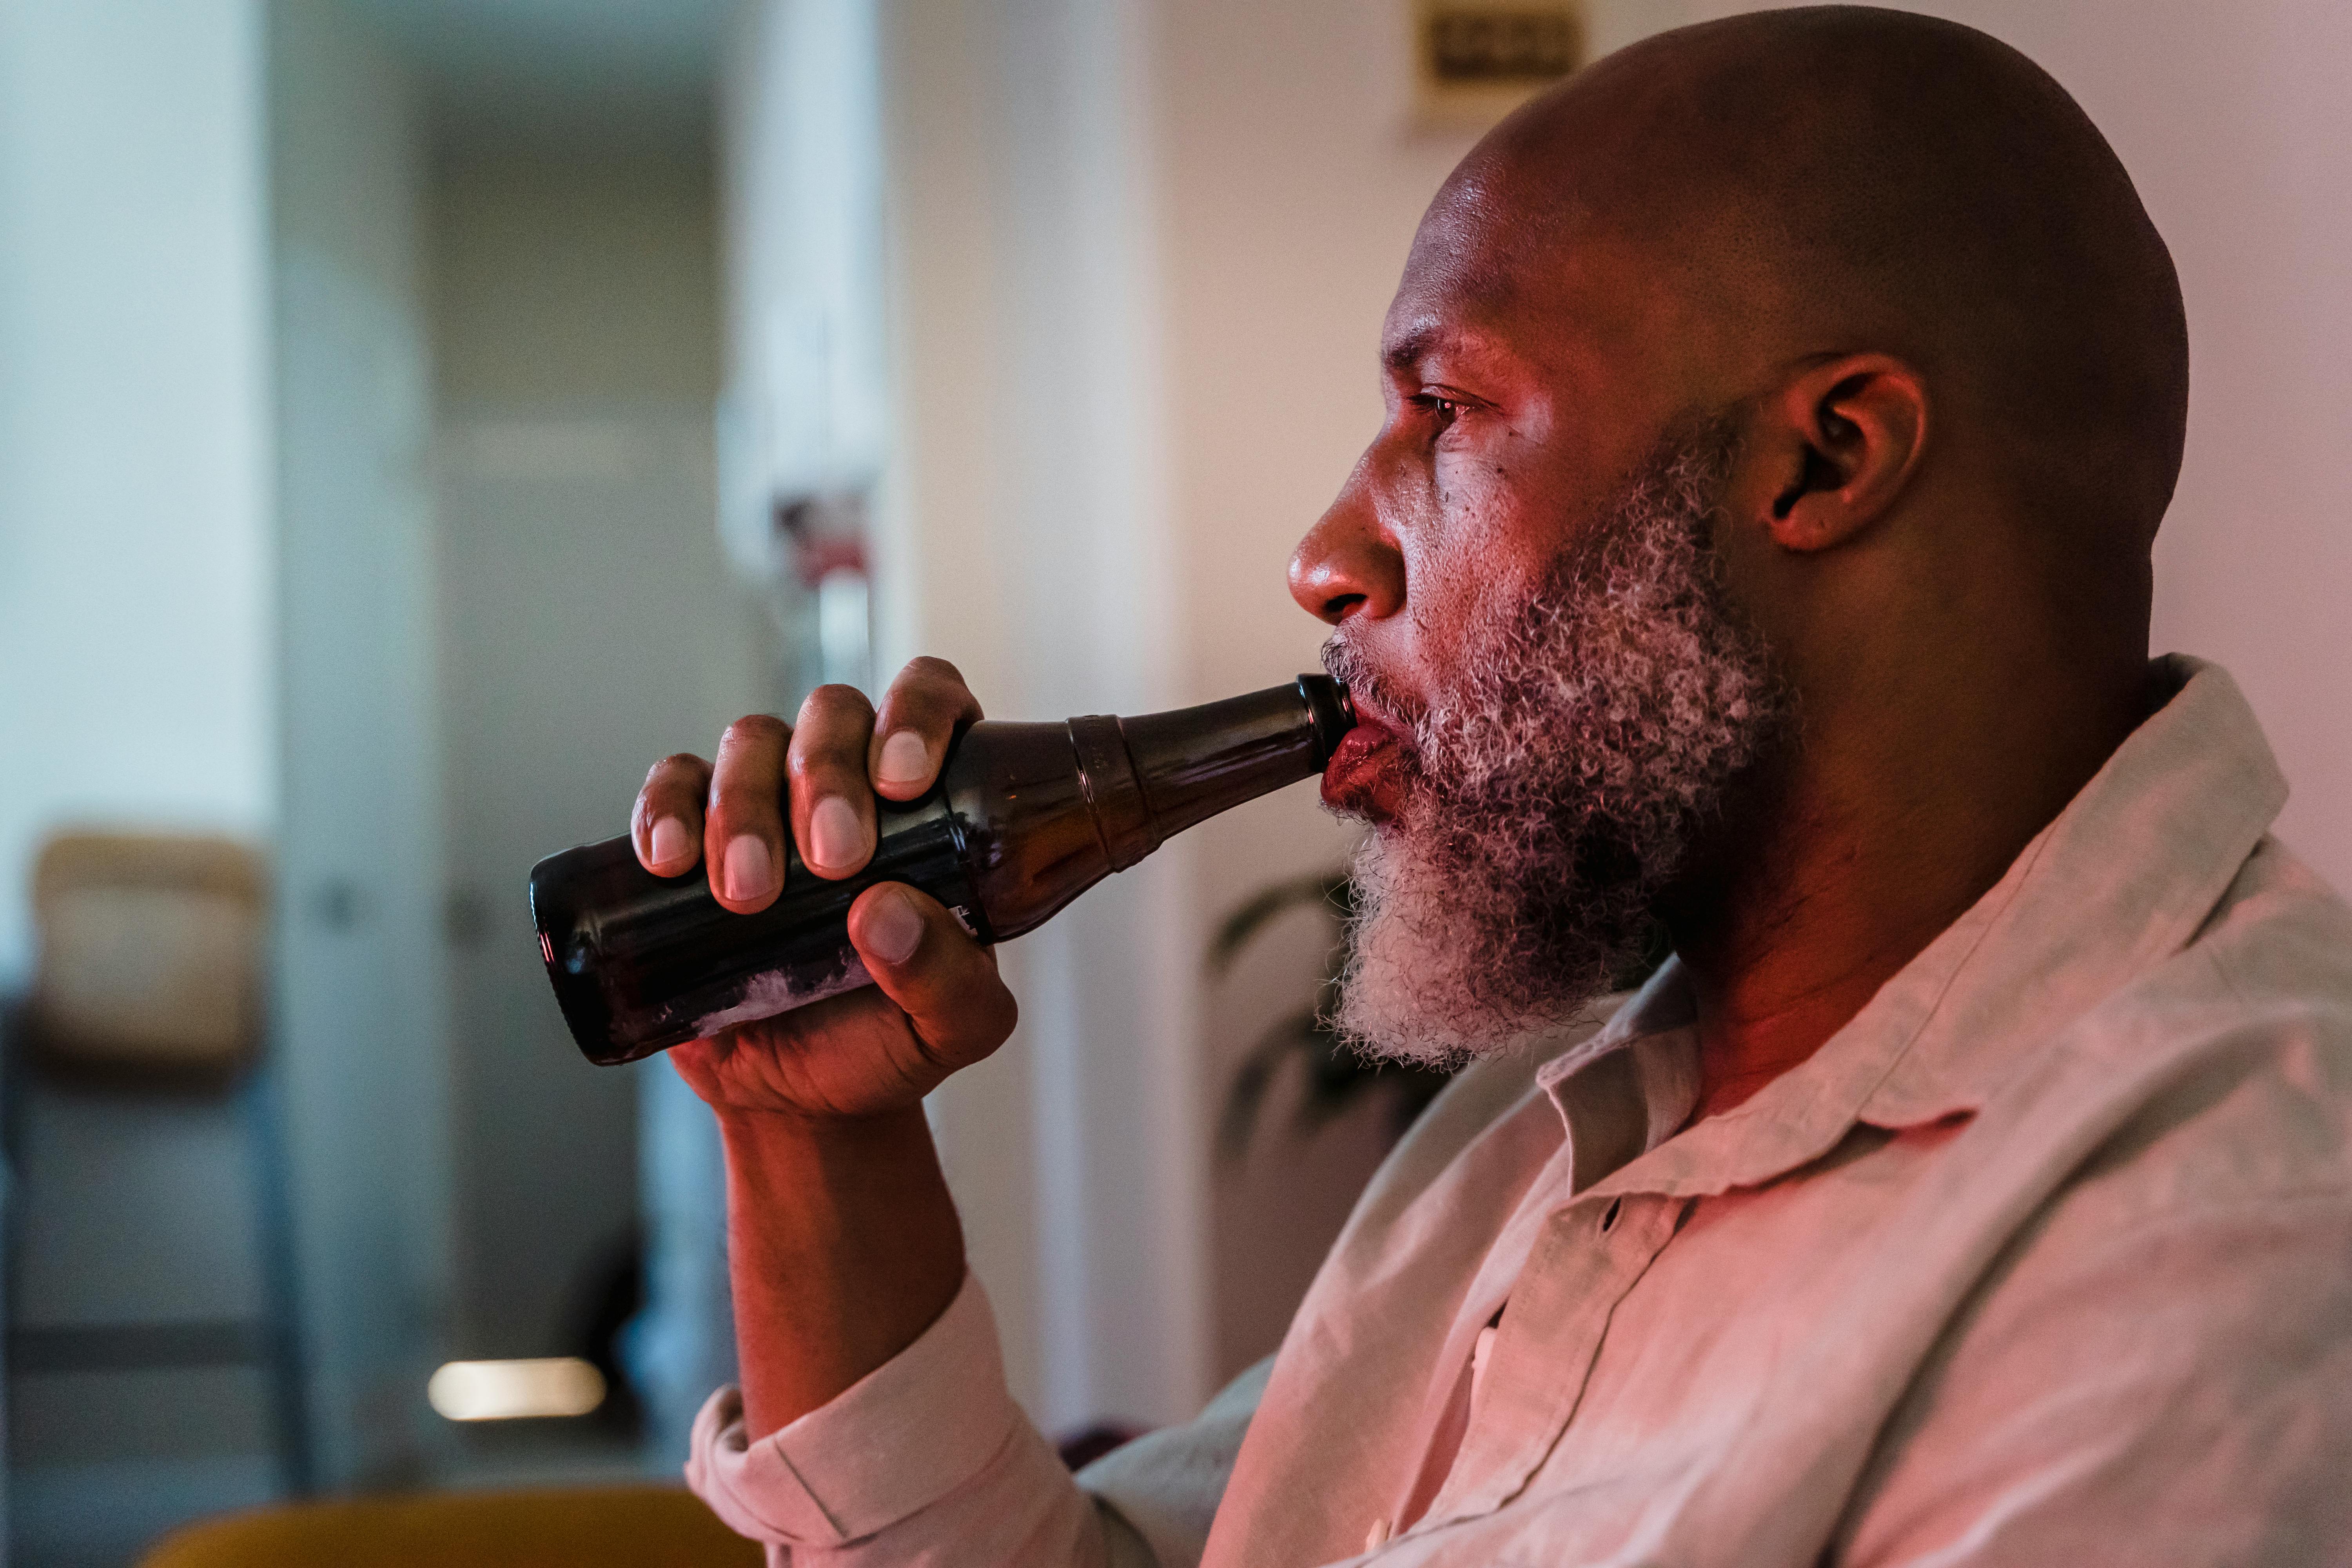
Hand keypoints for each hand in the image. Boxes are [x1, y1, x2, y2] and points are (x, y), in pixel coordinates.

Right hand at [628, 657, 1017, 1122]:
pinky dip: (665, 810)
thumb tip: (885, 912)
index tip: (903, 781)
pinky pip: (672, 784)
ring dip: (745, 804)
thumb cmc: (887, 1043)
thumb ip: (952, 981)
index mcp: (930, 803)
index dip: (916, 714)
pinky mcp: (694, 836)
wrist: (799, 1101)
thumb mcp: (956, 1030)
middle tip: (832, 860)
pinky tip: (670, 862)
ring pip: (749, 742)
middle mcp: (848, 782)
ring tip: (749, 893)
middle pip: (833, 715)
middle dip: (826, 775)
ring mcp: (766, 803)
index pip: (929, 699)